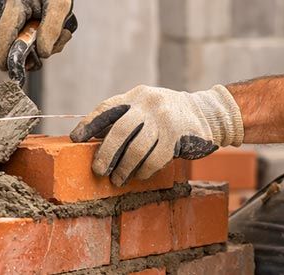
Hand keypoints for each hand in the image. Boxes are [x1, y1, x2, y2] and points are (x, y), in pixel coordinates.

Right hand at [0, 0, 74, 69]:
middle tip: (59, 42)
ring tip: (59, 31)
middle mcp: (1, 7)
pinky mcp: (5, 12)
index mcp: (14, 4)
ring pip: (14, 38)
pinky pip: (16, 32)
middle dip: (33, 49)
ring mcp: (0, 9)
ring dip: (37, 42)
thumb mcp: (59, 4)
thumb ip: (52, 28)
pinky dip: (33, 35)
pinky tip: (47, 27)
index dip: (5, 55)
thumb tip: (43, 54)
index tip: (7, 69)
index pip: (5, 34)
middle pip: (10, 40)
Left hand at [70, 85, 243, 185]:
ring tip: (117, 179)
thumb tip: (95, 139)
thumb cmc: (168, 115)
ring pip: (136, 149)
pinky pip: (154, 159)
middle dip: (105, 153)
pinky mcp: (177, 137)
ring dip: (124, 168)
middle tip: (98, 170)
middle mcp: (148, 104)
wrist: (207, 113)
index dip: (88, 124)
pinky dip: (144, 171)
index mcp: (136, 96)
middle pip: (119, 130)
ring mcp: (164, 120)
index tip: (75, 138)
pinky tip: (139, 175)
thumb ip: (125, 118)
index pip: (106, 108)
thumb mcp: (146, 108)